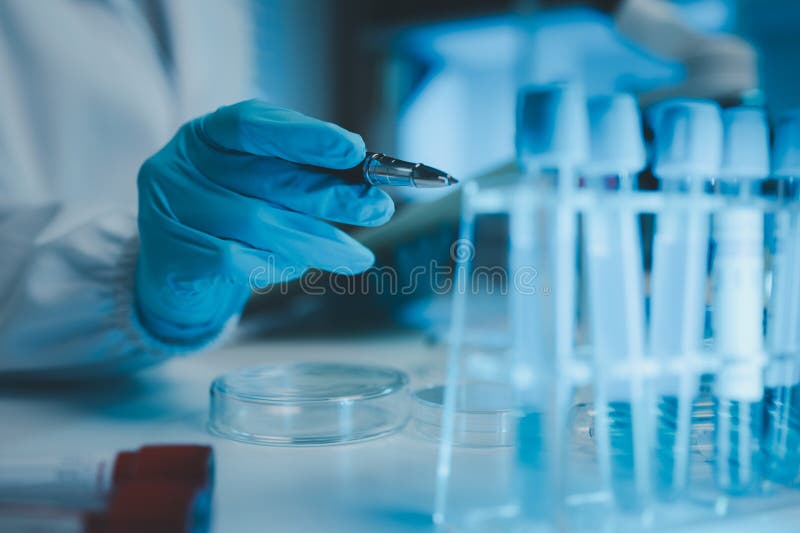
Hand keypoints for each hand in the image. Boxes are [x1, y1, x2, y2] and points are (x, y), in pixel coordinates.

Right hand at [135, 100, 393, 342]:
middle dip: (331, 195)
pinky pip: (241, 259)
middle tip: (377, 209)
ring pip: (259, 224)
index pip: (253, 124)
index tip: (354, 150)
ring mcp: (173, 210)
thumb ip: (293, 170)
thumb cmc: (225, 215)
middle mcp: (181, 165)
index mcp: (205, 135)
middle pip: (266, 178)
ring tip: (358, 256)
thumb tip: (362, 174)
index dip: (305, 136)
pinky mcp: (174, 254)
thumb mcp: (252, 180)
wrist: (172, 270)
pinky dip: (281, 264)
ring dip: (319, 241)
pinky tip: (302, 265)